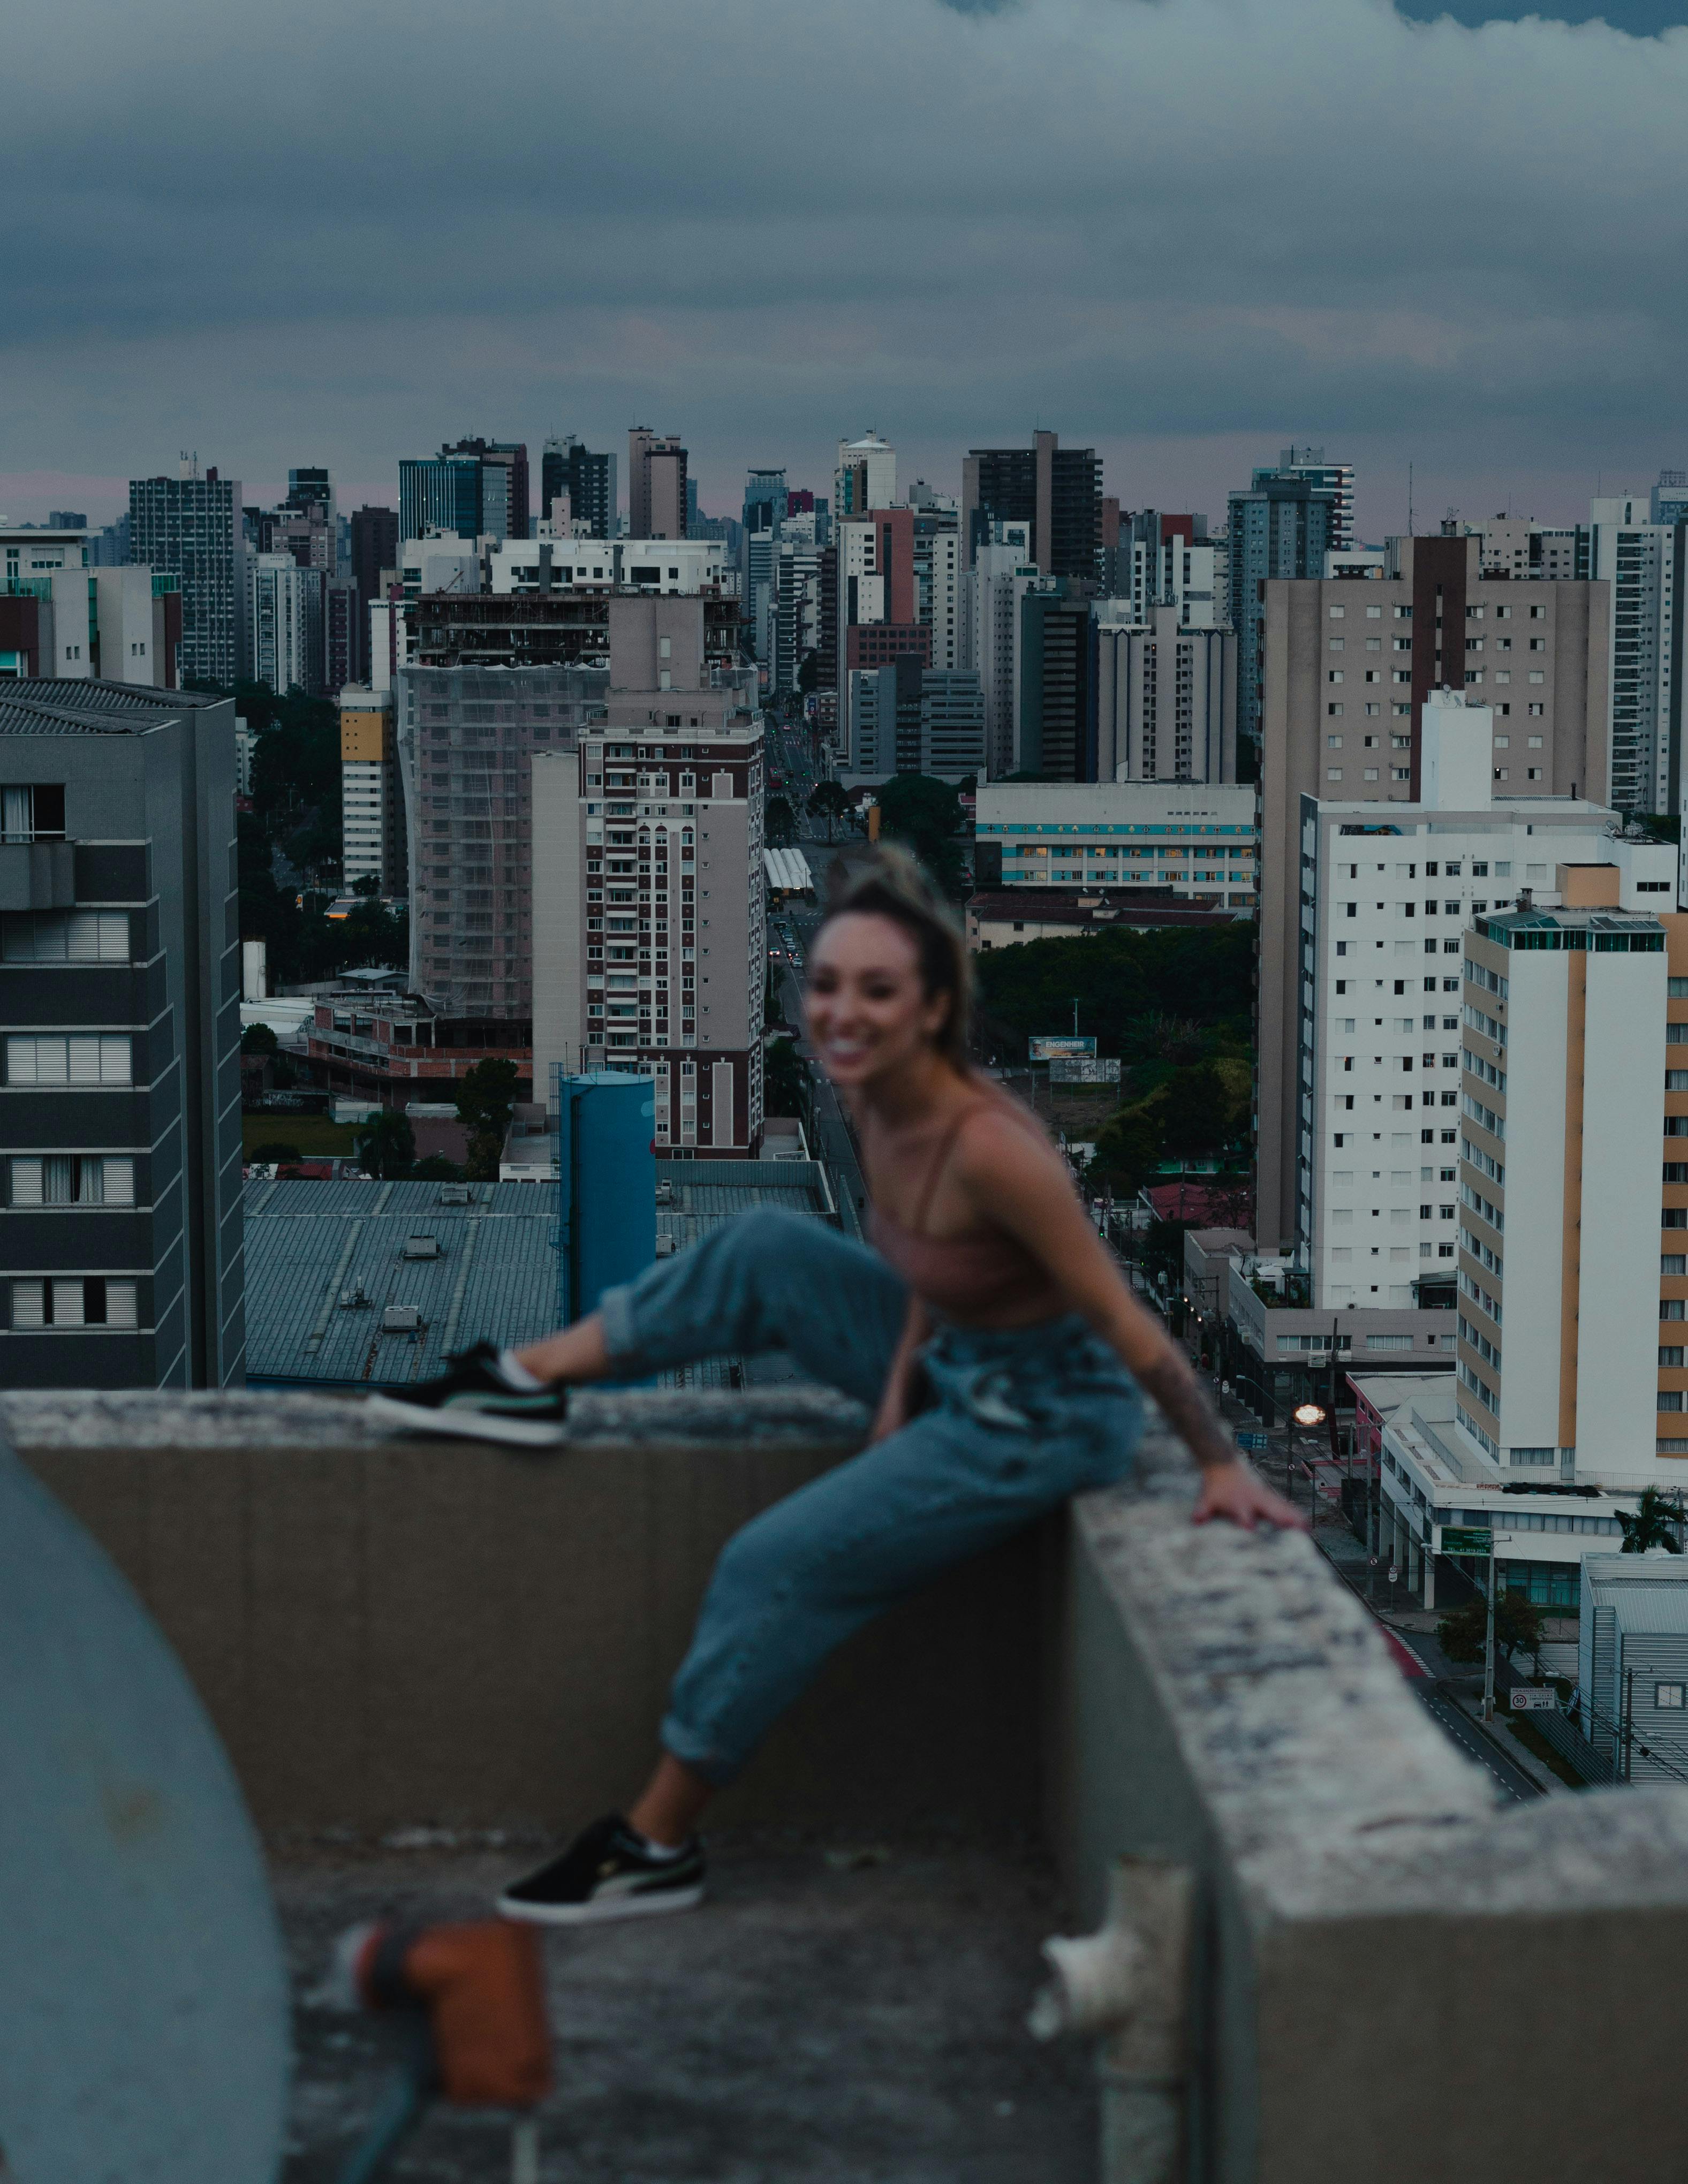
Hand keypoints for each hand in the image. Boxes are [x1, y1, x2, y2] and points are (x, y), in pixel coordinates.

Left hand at [1192, 1459, 1308, 1532]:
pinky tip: (1306, 1524)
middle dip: (1281, 1518)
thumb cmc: (1215, 1487)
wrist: (1223, 1465)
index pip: (1243, 1513)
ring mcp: (1263, 1497)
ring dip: (1293, 1518)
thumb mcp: (1207, 1498)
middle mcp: (1254, 1500)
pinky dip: (1294, 1514)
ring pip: (1281, 1508)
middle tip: (1295, 1528)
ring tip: (1307, 1529)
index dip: (1246, 1519)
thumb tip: (1196, 1520)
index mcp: (1238, 1502)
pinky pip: (1283, 1506)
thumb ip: (1203, 1510)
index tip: (1251, 1527)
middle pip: (1269, 1509)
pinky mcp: (1268, 1497)